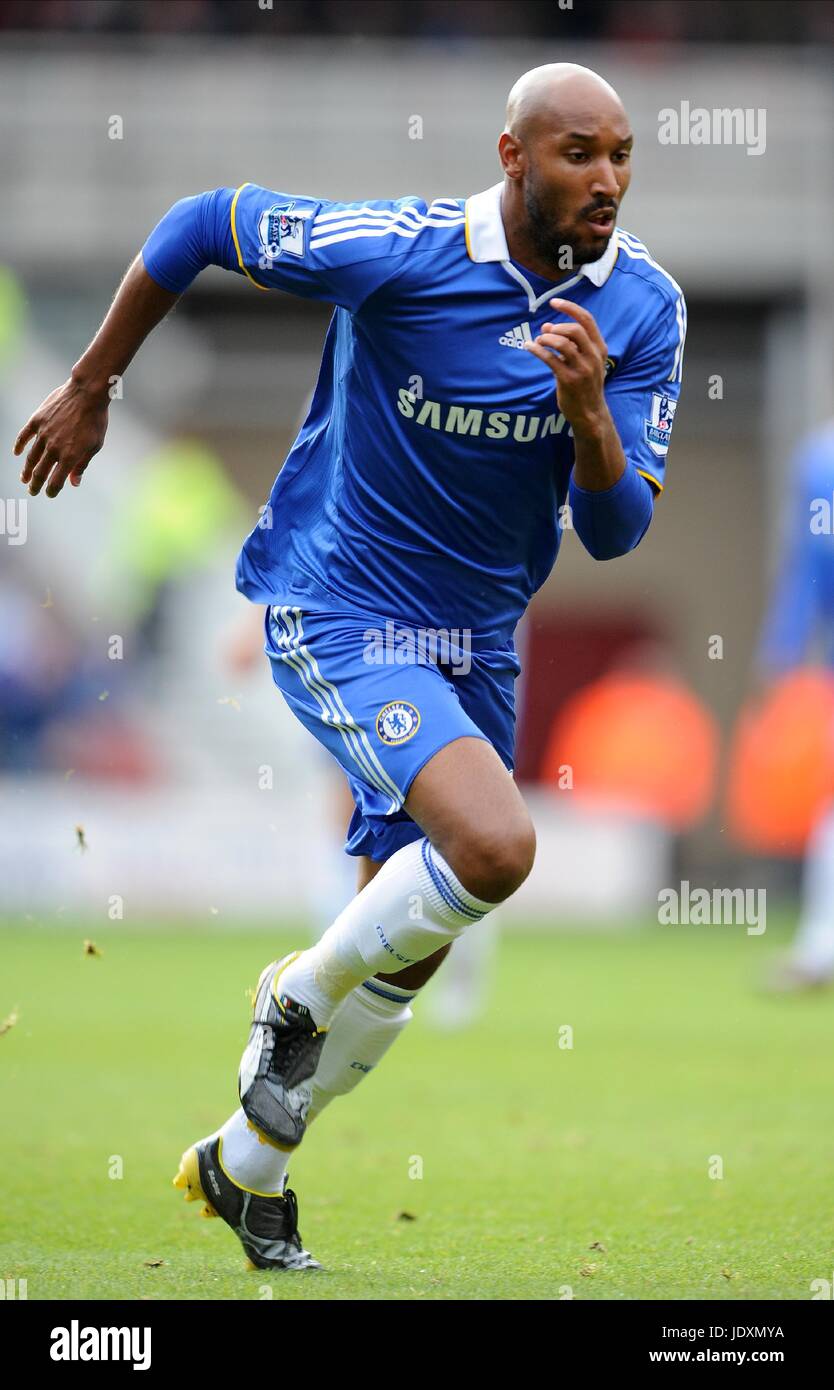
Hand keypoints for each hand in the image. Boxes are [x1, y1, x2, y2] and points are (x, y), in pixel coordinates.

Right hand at [14, 375, 109, 496]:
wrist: (87, 394)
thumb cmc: (95, 420)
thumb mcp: (94, 446)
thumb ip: (82, 465)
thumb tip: (74, 483)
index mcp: (70, 456)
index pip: (56, 481)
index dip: (52, 490)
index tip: (50, 494)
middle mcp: (54, 448)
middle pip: (40, 472)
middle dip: (36, 485)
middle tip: (32, 491)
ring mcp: (43, 434)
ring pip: (31, 457)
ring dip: (26, 470)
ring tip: (24, 478)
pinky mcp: (37, 420)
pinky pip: (24, 436)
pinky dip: (19, 446)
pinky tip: (17, 453)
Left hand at [523, 298, 607, 431]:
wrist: (589, 413)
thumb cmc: (585, 385)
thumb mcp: (587, 361)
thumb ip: (571, 344)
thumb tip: (547, 327)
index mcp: (599, 348)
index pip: (587, 320)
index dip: (569, 307)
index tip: (554, 302)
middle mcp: (593, 357)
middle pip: (575, 329)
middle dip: (557, 326)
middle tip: (545, 330)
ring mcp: (582, 369)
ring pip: (562, 343)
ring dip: (547, 339)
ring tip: (539, 341)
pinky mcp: (569, 380)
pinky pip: (550, 359)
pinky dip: (537, 350)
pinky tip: (529, 347)